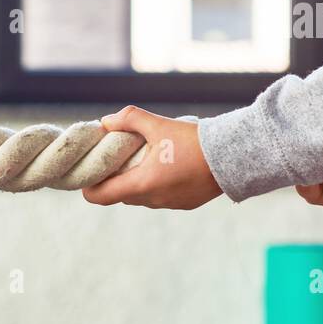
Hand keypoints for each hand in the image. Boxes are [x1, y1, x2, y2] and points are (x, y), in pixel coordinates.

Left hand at [81, 106, 222, 209]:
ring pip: (140, 196)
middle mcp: (152, 200)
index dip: (88, 186)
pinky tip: (166, 166)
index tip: (90, 171)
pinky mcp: (185, 203)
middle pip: (119, 195)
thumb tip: (105, 122)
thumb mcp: (159, 124)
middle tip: (117, 158)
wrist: (233, 156)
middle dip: (115, 178)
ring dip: (136, 181)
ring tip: (143, 158)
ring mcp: (169, 204)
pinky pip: (160, 197)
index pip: (100, 197)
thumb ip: (129, 119)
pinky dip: (156, 184)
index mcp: (141, 185)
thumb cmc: (194, 141)